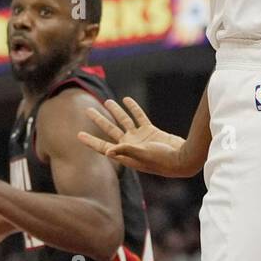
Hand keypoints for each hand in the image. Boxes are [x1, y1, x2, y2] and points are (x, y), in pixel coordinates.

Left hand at [76, 97, 190, 177]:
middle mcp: (130, 145)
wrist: (182, 159)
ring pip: (124, 121)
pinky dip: (133, 108)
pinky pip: (139, 117)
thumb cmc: (162, 161)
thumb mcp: (142, 155)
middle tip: (87, 110)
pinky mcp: (151, 131)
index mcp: (125, 154)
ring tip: (106, 101)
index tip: (79, 135)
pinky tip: (126, 100)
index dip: (91, 141)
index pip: (103, 147)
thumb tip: (107, 152)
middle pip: (110, 130)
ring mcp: (140, 138)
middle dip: (99, 120)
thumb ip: (126, 151)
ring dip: (116, 111)